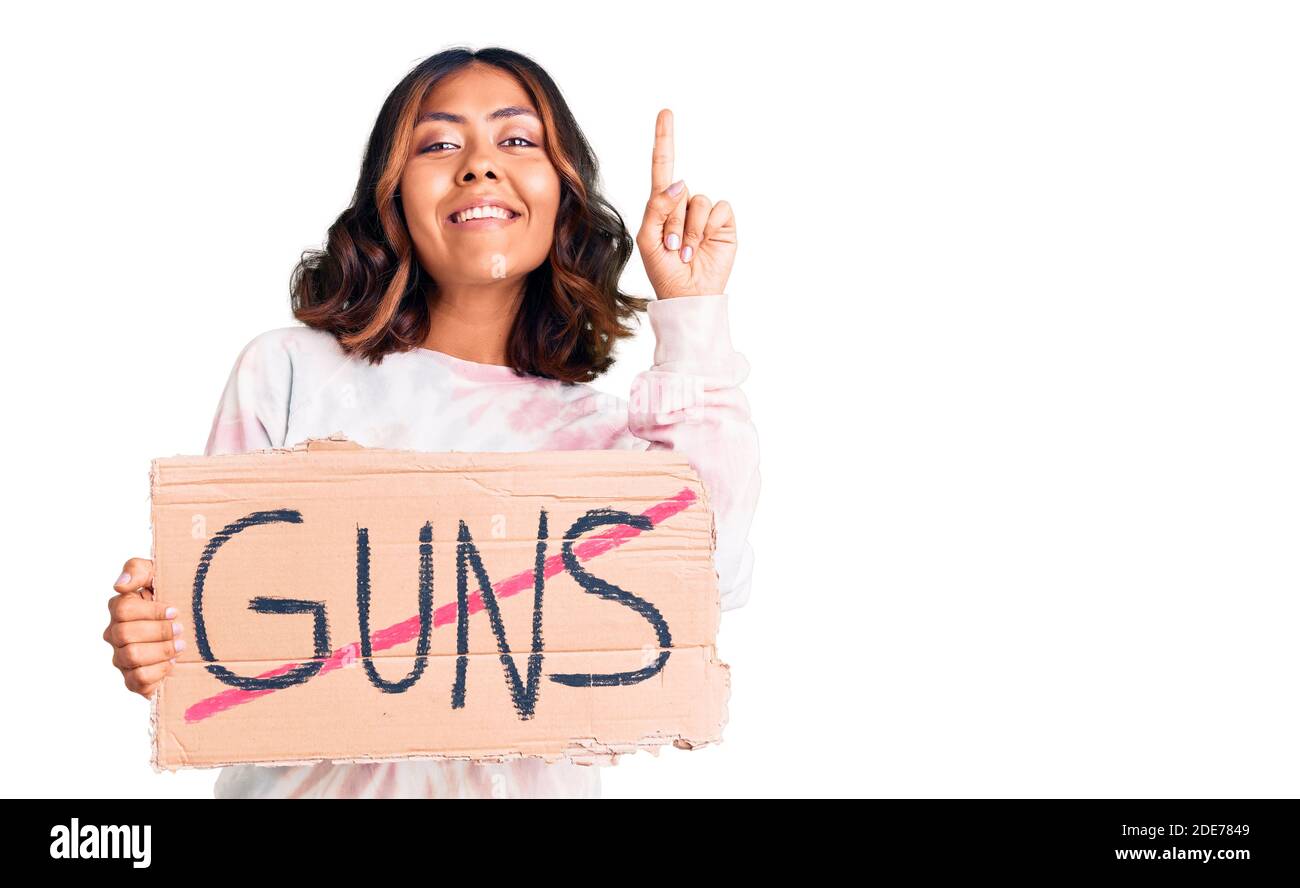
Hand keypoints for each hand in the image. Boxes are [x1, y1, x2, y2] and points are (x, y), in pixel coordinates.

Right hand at [103, 558, 183, 698]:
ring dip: (161, 650)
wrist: (194, 626)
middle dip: (158, 631)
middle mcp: (115, 634)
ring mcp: (122, 658)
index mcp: (120, 608)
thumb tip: (119, 584)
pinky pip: (137, 680)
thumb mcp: (159, 575)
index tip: (174, 611)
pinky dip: (158, 672)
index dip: (151, 611)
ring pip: (131, 656)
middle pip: (125, 634)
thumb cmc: (174, 597)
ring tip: (180, 645)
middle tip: (180, 629)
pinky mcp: (133, 680)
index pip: (123, 609)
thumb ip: (137, 569)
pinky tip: (172, 663)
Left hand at [636, 109, 736, 299]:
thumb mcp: (648, 238)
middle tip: (670, 246)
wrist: (687, 295)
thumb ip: (658, 207)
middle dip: (672, 220)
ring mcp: (705, 214)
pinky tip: (702, 247)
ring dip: (689, 229)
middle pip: (678, 190)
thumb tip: (682, 183)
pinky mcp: (724, 223)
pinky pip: (717, 210)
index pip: (663, 166)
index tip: (666, 113)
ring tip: (685, 250)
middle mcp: (685, 204)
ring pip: (697, 201)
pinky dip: (706, 229)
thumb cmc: (663, 269)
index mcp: (663, 205)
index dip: (665, 139)